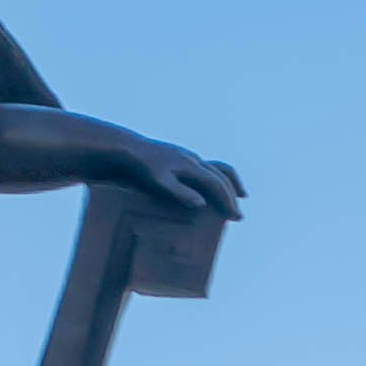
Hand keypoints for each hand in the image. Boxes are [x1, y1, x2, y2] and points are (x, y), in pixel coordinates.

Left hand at [118, 138, 244, 222]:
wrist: (127, 148)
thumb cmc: (141, 167)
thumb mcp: (159, 181)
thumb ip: (180, 192)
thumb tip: (202, 204)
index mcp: (191, 165)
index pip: (217, 184)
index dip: (228, 201)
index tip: (235, 217)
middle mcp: (193, 159)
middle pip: (221, 176)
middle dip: (232, 195)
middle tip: (237, 215)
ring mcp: (188, 156)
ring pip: (217, 168)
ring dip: (230, 182)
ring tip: (238, 194)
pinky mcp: (181, 157)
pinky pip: (206, 167)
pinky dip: (216, 177)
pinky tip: (210, 186)